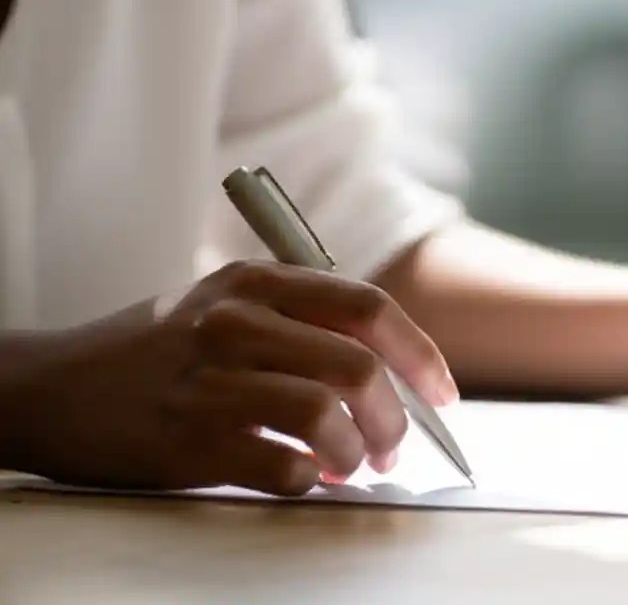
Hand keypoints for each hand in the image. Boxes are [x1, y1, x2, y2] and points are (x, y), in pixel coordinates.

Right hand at [0, 260, 456, 494]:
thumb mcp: (224, 305)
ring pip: (326, 415)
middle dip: (395, 417)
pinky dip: (309, 481)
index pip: (369, 308)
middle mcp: (236, 322)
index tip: (444, 393)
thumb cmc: (155, 350)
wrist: (48, 385)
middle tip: (392, 446)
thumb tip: (391, 370)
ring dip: (355, 451)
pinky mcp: (188, 440)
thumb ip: (301, 322)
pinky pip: (282, 468)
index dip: (421, 353)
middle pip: (359, 366)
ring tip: (349, 464)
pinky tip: (303, 478)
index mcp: (256, 282)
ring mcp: (210, 381)